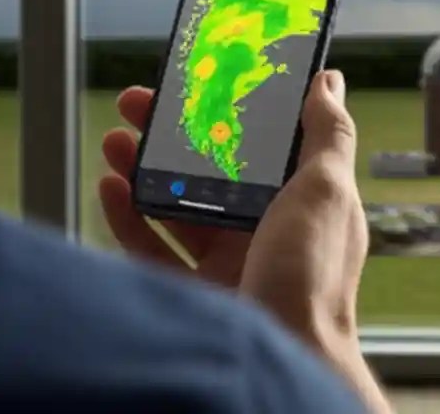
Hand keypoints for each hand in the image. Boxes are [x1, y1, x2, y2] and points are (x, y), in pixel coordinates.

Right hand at [100, 72, 389, 412]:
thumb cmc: (313, 276)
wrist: (287, 358)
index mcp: (299, 202)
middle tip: (136, 105)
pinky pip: (153, 250)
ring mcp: (227, 264)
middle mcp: (265, 231)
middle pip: (209, 171)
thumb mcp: (327, 191)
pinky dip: (128, 217)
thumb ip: (327, 134)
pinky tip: (110, 187)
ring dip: (142, 170)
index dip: (224, 111)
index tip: (193, 83)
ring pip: (176, 207)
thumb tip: (329, 81)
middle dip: (170, 136)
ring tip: (115, 140)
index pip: (259, 144)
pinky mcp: (195, 295)